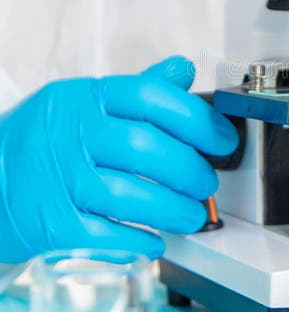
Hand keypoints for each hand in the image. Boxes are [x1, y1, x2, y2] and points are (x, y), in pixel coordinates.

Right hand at [0, 56, 237, 262]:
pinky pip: (105, 236)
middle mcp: (70, 133)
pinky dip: (138, 242)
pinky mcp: (51, 222)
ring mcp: (59, 179)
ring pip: (130, 196)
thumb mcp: (82, 102)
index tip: (221, 139)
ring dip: (173, 210)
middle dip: (190, 171)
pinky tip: (154, 241)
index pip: (151, 98)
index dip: (196, 119)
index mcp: (84, 98)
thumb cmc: (42, 141)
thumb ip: (137, 89)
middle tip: (207, 184)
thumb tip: (183, 69)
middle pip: (146, 149)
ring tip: (192, 216)